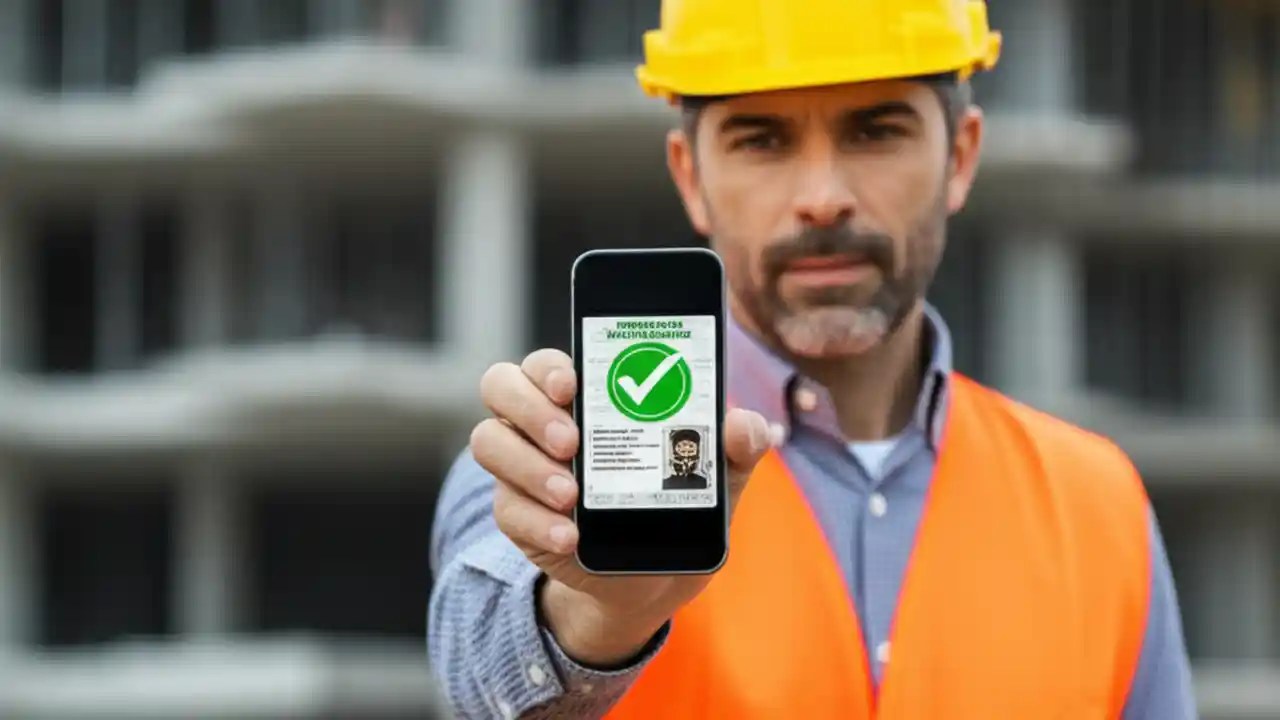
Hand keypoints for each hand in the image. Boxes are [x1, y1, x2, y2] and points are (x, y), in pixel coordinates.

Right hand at [471, 349, 770, 666]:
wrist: (658, 574)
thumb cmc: (681, 497)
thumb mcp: (720, 473)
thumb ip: (737, 444)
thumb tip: (744, 425)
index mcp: (585, 394)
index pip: (547, 361)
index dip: (550, 366)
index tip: (573, 384)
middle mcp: (541, 422)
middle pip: (500, 386)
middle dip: (530, 408)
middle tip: (572, 441)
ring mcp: (523, 467)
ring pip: (489, 442)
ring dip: (528, 466)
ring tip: (573, 495)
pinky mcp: (518, 515)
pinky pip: (507, 509)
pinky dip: (537, 522)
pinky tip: (570, 535)